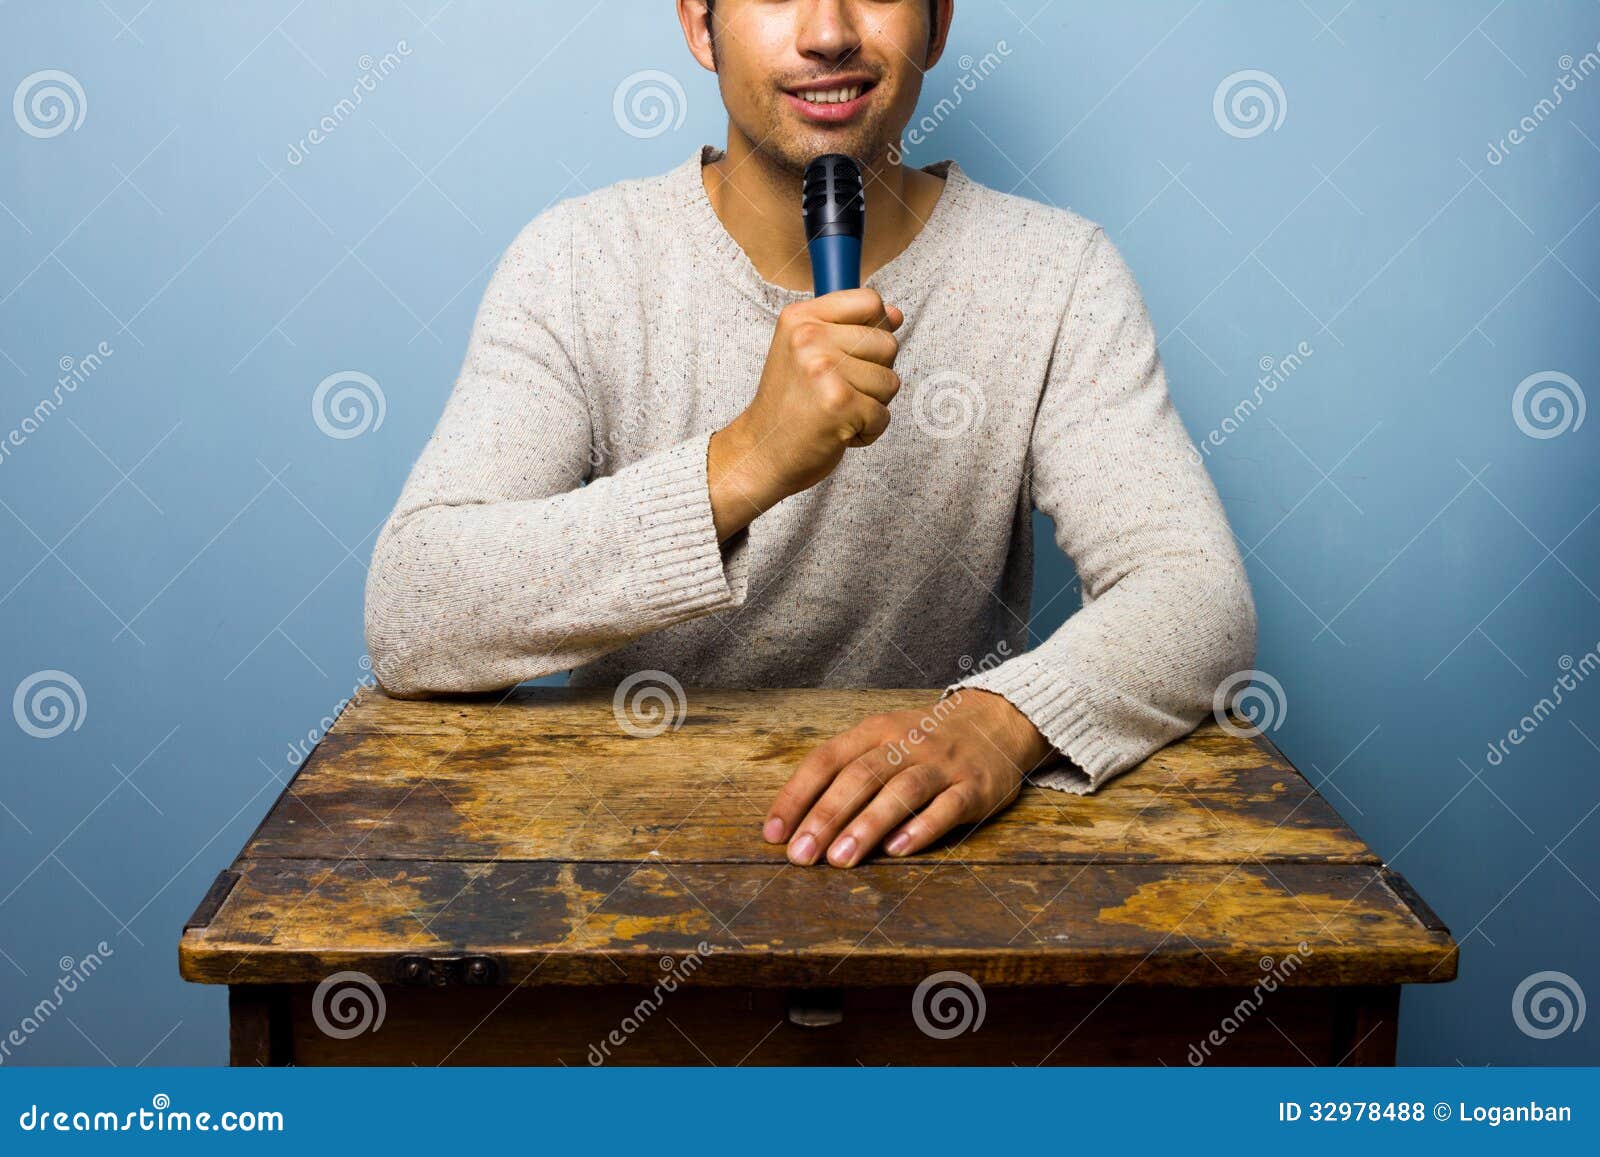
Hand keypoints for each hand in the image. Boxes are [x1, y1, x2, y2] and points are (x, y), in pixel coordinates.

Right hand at [707, 288, 902, 539]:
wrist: (760, 452)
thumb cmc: (790, 405)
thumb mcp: (807, 352)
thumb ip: (852, 328)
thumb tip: (896, 315)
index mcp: (801, 318)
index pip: (870, 301)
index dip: (875, 330)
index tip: (850, 355)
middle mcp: (808, 337)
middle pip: (887, 344)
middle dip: (874, 374)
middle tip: (836, 392)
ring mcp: (823, 369)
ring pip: (890, 381)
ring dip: (871, 405)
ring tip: (836, 412)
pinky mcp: (839, 403)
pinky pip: (883, 414)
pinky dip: (868, 431)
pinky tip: (838, 431)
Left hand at [763, 689, 1053, 867]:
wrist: (996, 720)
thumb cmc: (924, 740)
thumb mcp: (883, 739)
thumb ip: (846, 771)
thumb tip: (799, 821)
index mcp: (875, 730)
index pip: (827, 760)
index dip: (797, 796)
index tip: (773, 832)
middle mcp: (906, 743)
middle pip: (860, 776)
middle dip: (826, 817)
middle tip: (801, 855)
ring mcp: (942, 765)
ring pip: (901, 791)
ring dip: (867, 825)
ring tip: (840, 859)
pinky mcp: (975, 787)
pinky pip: (947, 807)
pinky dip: (922, 828)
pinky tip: (898, 850)